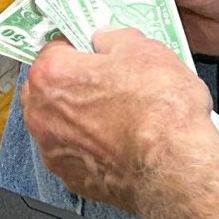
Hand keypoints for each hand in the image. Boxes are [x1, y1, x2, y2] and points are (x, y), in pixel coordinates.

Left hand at [20, 27, 218, 211]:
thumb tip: (107, 40)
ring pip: (61, 125)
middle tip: (109, 84)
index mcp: (50, 76)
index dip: (80, 49)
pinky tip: (119, 144)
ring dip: (81, 119)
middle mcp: (42, 115)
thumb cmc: (159, 110)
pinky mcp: (73, 179)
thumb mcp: (143, 49)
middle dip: (74, 84)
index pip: (54, 50)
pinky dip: (92, 150)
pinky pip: (76, 156)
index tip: (95, 53)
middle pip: (50, 90)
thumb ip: (113, 39)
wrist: (176, 166)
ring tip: (119, 117)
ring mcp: (54, 151)